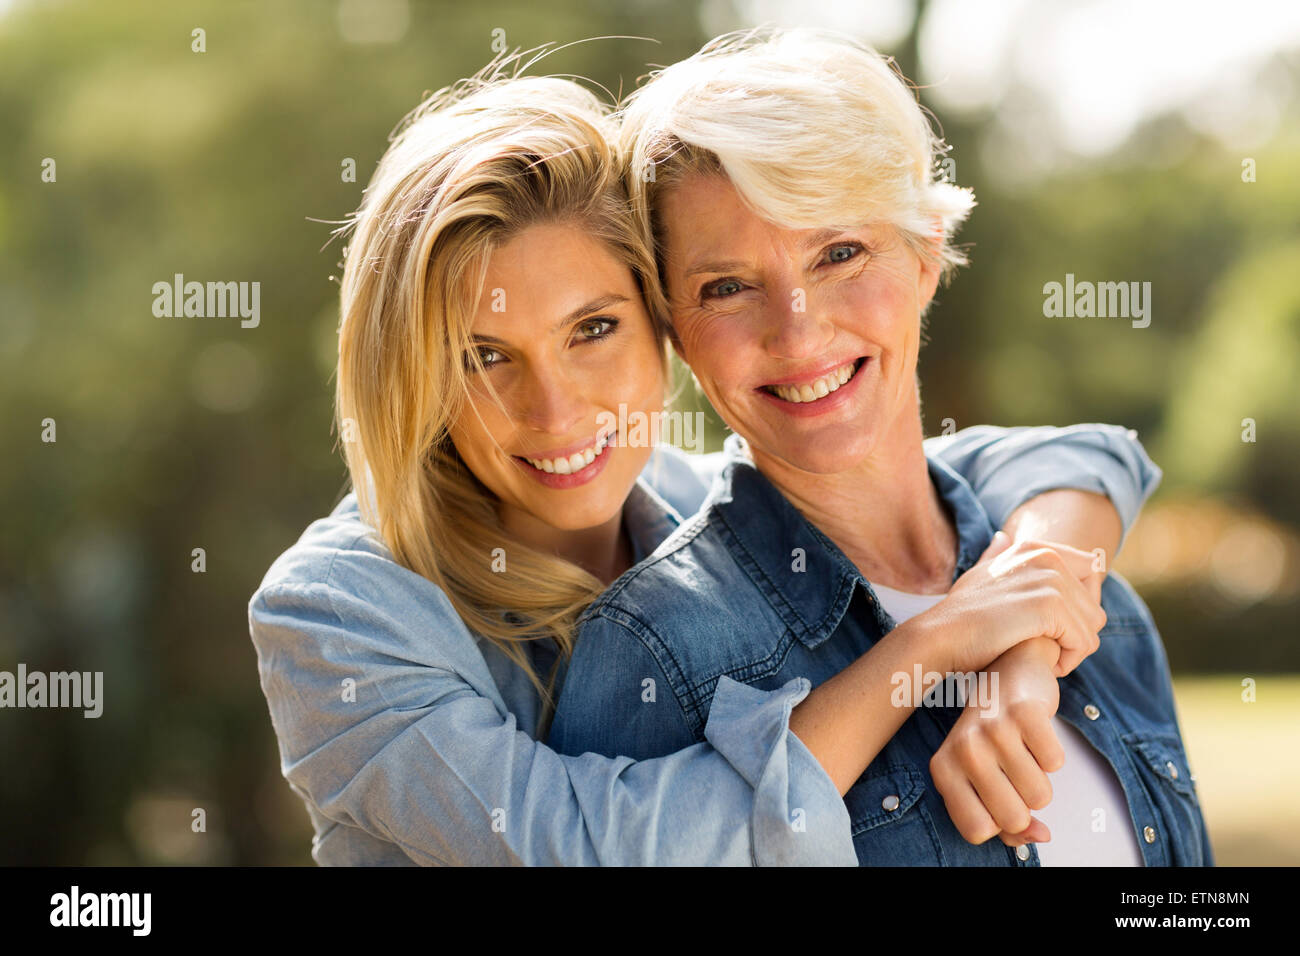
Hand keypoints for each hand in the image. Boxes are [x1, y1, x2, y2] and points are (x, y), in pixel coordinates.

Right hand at [917, 531, 1106, 676]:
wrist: (940, 636)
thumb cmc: (959, 614)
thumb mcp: (980, 574)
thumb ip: (998, 555)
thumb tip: (1003, 537)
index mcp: (1034, 548)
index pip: (1091, 574)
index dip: (1078, 607)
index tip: (1049, 627)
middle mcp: (1046, 557)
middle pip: (1094, 606)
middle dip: (1075, 634)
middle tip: (1044, 648)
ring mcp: (1049, 579)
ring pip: (1093, 627)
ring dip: (1072, 650)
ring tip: (1041, 656)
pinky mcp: (1049, 607)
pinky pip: (1083, 642)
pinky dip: (1067, 661)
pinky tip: (1042, 663)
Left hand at [929, 637, 1064, 845]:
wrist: (1006, 670)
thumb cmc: (992, 733)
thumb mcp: (984, 778)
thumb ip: (1008, 821)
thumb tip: (1040, 836)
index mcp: (943, 770)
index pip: (976, 831)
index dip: (998, 822)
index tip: (997, 798)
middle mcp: (963, 750)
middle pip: (1012, 818)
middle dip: (1025, 805)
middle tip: (1013, 773)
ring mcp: (993, 730)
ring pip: (1040, 796)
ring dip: (1040, 779)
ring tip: (1022, 751)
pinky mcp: (1024, 713)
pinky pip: (1055, 764)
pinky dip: (1051, 755)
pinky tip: (1033, 734)